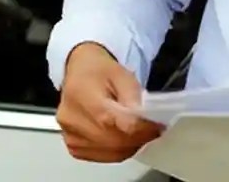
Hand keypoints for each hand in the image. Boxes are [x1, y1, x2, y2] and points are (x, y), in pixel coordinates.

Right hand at [55, 42, 163, 161]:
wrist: (78, 73)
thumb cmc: (98, 71)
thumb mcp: (120, 73)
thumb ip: (133, 96)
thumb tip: (144, 120)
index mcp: (83, 95)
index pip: (116, 122)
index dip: (141, 128)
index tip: (157, 125)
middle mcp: (72, 119)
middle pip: (114, 140)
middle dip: (139, 138)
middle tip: (153, 130)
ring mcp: (71, 135)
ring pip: (111, 152)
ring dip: (131, 146)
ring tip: (140, 134)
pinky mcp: (73, 145)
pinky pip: (103, 157)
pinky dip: (118, 151)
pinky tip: (124, 139)